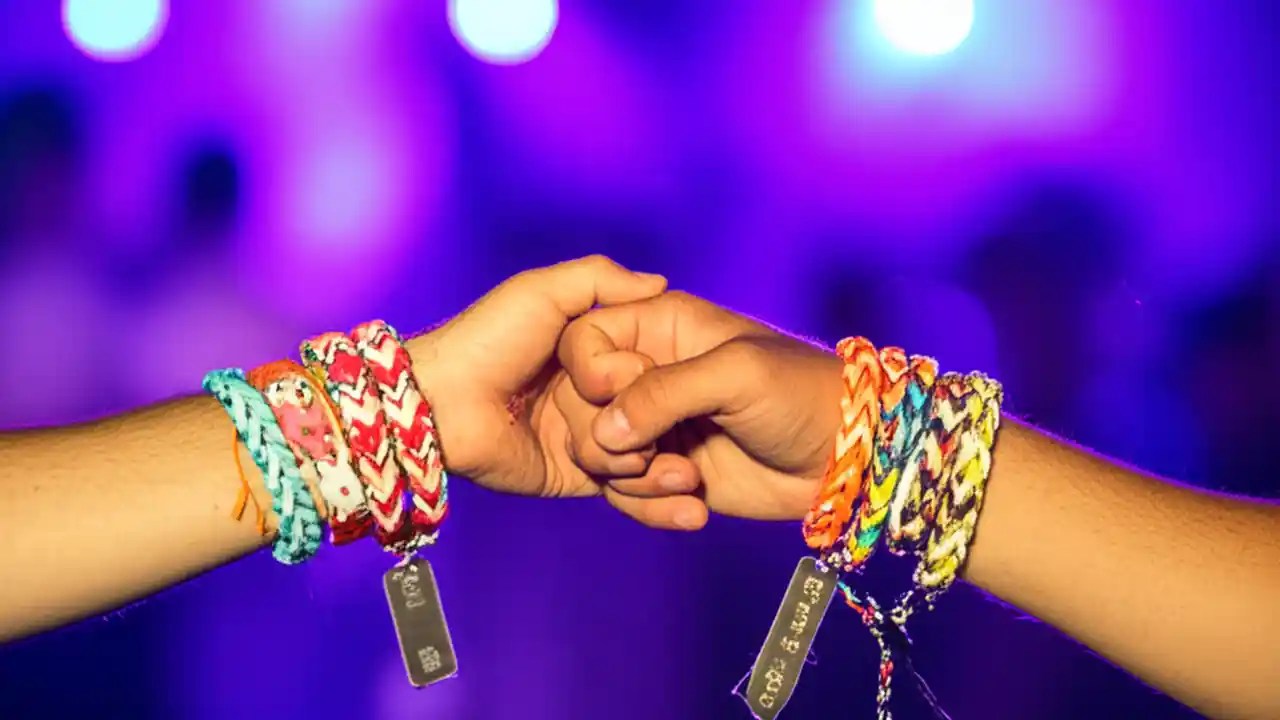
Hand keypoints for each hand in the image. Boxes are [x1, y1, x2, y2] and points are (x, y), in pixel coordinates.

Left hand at [404, 256, 666, 497]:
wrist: (444, 403)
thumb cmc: (487, 340)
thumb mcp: (541, 291)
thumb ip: (600, 278)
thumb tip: (661, 282)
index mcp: (592, 354)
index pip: (652, 362)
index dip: (670, 368)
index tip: (684, 369)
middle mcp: (594, 396)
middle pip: (656, 409)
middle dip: (669, 416)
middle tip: (682, 419)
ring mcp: (586, 438)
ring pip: (648, 448)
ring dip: (660, 454)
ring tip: (676, 461)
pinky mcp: (575, 477)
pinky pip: (622, 485)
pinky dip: (644, 486)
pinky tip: (670, 479)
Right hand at [554, 291, 843, 527]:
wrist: (841, 459)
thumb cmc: (798, 394)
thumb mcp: (735, 375)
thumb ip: (663, 393)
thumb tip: (604, 430)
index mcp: (658, 326)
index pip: (582, 339)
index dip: (590, 373)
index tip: (624, 394)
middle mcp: (645, 372)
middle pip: (576, 403)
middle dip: (608, 438)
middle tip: (652, 453)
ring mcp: (651, 425)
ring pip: (594, 453)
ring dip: (632, 479)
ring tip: (686, 481)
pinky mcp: (661, 471)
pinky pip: (622, 492)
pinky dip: (649, 507)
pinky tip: (694, 508)